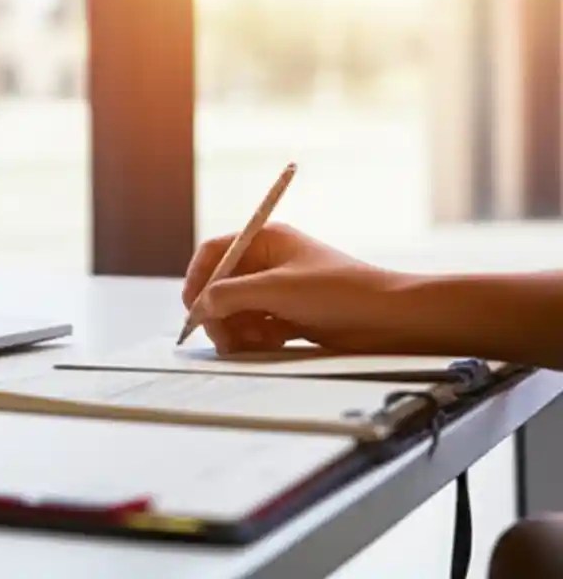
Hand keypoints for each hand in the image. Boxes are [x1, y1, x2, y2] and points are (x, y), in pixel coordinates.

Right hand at [182, 223, 408, 353]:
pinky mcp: (291, 316)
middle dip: (218, 312)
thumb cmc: (339, 292)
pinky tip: (272, 343)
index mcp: (266, 240)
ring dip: (238, 329)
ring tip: (254, 342)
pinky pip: (257, 327)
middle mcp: (269, 262)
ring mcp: (280, 290)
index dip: (198, 279)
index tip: (192, 308)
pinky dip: (256, 338)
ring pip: (238, 311)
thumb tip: (199, 307)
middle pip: (222, 286)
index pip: (215, 253)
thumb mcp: (277, 290)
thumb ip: (230, 296)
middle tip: (222, 337)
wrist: (391, 319)